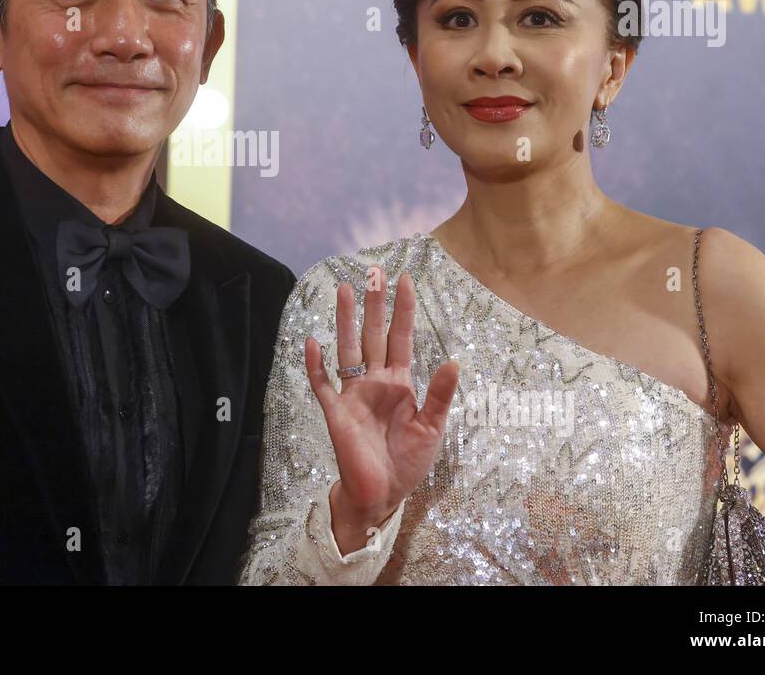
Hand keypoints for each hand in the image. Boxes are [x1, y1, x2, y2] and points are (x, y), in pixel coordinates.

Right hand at [304, 269, 459, 554]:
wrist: (383, 494)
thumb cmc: (408, 462)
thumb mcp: (432, 428)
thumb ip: (439, 395)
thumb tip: (453, 361)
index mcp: (400, 382)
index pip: (401, 337)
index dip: (403, 309)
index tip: (406, 280)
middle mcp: (375, 381)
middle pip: (373, 334)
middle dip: (374, 303)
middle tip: (373, 271)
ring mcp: (353, 394)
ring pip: (347, 348)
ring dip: (345, 320)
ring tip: (343, 289)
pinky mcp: (336, 412)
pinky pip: (322, 384)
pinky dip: (316, 365)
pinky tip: (312, 342)